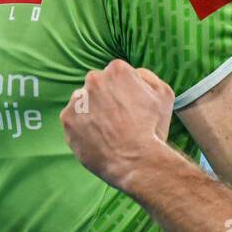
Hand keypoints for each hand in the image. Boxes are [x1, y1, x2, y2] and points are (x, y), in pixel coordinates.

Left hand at [60, 60, 174, 191]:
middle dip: (105, 98)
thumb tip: (134, 74)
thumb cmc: (152, 128)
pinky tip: (98, 139)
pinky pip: (73, 120)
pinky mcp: (67, 119)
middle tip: (118, 119)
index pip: (116, 74)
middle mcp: (94, 80)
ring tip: (108, 131)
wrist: (135, 161)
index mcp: (117, 70)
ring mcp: (78, 100)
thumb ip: (147, 76)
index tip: (129, 106)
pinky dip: (82, 128)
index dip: (125, 91)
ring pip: (83, 102)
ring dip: (92, 111)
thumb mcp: (163, 94)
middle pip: (97, 85)